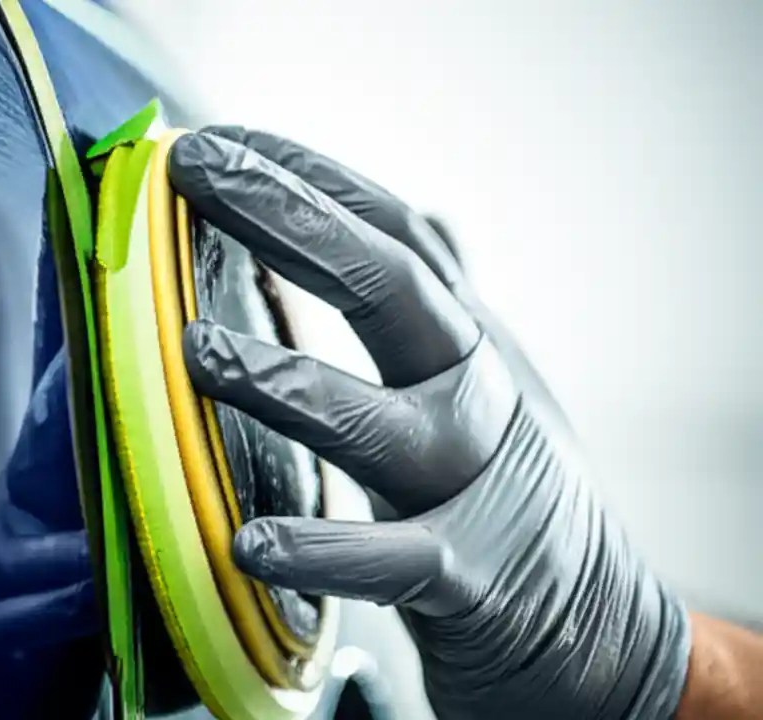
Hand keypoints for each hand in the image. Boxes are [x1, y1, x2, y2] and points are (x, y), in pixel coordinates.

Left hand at [169, 128, 690, 719]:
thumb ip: (446, 303)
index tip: (222, 140)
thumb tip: (426, 212)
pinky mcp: (465, 576)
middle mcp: (475, 393)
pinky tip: (250, 540)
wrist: (602, 628)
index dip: (307, 178)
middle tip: (203, 174)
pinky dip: (321, 550)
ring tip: (197, 350)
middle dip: (292, 222)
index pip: (389, 230)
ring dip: (285, 379)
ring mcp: (472, 482)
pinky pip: (386, 559)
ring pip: (378, 420)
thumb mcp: (491, 380)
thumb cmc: (516, 490)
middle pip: (390, 286)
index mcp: (467, 341)